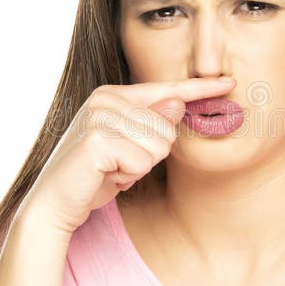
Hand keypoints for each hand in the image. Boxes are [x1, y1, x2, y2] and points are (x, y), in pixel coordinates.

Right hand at [18, 77, 236, 234]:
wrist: (55, 202)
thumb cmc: (95, 175)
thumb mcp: (132, 149)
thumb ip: (154, 126)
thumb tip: (178, 104)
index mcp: (115, 95)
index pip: (167, 90)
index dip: (200, 89)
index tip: (229, 83)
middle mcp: (106, 98)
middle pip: (168, 128)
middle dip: (150, 156)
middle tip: (119, 165)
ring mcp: (99, 116)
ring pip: (158, 146)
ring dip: (138, 168)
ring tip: (111, 170)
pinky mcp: (97, 139)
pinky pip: (141, 162)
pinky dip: (127, 177)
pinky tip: (105, 176)